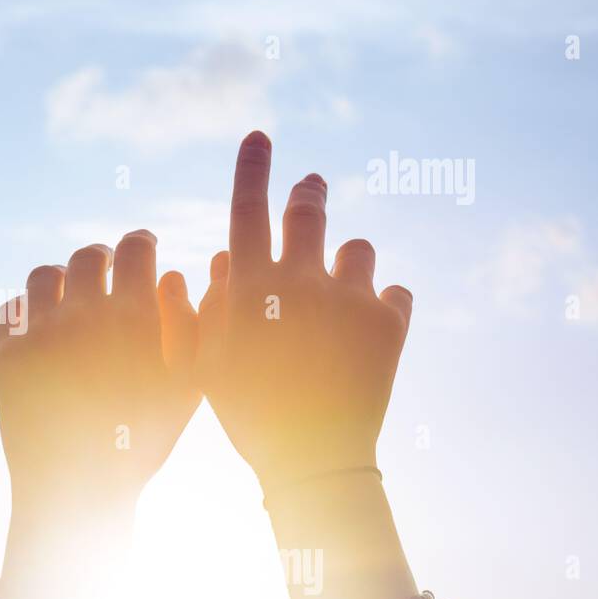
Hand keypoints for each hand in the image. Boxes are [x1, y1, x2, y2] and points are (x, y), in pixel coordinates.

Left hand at [0, 230, 201, 505]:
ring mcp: (37, 334)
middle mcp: (81, 316)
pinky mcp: (3, 355)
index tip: (143, 245)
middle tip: (108, 265)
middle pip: (88, 256)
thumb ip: (188, 326)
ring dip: (62, 278)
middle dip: (103, 256)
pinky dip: (28, 309)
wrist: (75, 490)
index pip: (135, 249)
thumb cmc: (141, 440)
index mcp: (133, 319)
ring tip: (71, 292)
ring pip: (44, 276)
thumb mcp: (184, 388)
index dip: (141, 241)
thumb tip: (172, 275)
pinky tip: (42, 321)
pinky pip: (10, 310)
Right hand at [197, 132, 413, 490]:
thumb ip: (202, 307)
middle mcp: (302, 280)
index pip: (248, 208)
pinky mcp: (391, 322)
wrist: (314, 462)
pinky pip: (395, 290)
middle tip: (311, 185)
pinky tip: (370, 327)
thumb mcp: (205, 364)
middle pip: (309, 211)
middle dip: (308, 193)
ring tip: (339, 292)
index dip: (253, 167)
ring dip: (346, 263)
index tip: (260, 136)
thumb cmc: (247, 413)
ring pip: (358, 249)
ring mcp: (350, 298)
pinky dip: (382, 303)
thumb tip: (218, 257)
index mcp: (251, 288)